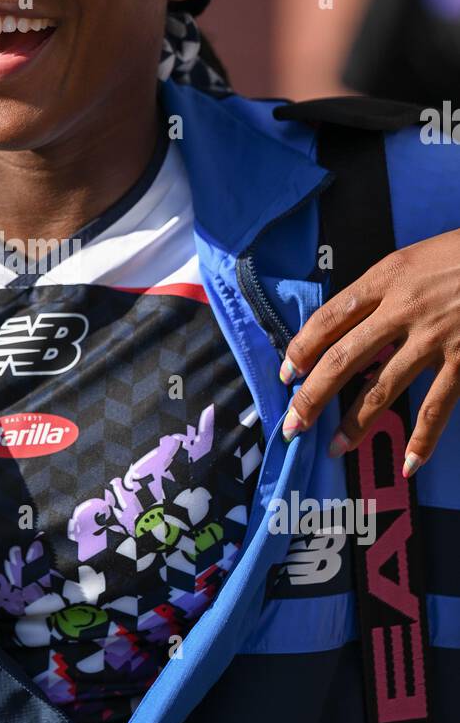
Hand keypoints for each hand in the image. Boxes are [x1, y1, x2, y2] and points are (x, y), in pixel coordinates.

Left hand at [278, 229, 459, 476]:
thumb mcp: (413, 260)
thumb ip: (381, 292)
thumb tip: (347, 330)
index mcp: (386, 277)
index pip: (329, 318)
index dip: (301, 349)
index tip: (286, 375)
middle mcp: (403, 308)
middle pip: (343, 357)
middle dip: (312, 395)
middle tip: (292, 425)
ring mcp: (434, 337)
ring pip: (382, 388)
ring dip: (354, 424)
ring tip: (332, 448)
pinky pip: (436, 406)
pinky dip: (423, 439)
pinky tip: (409, 463)